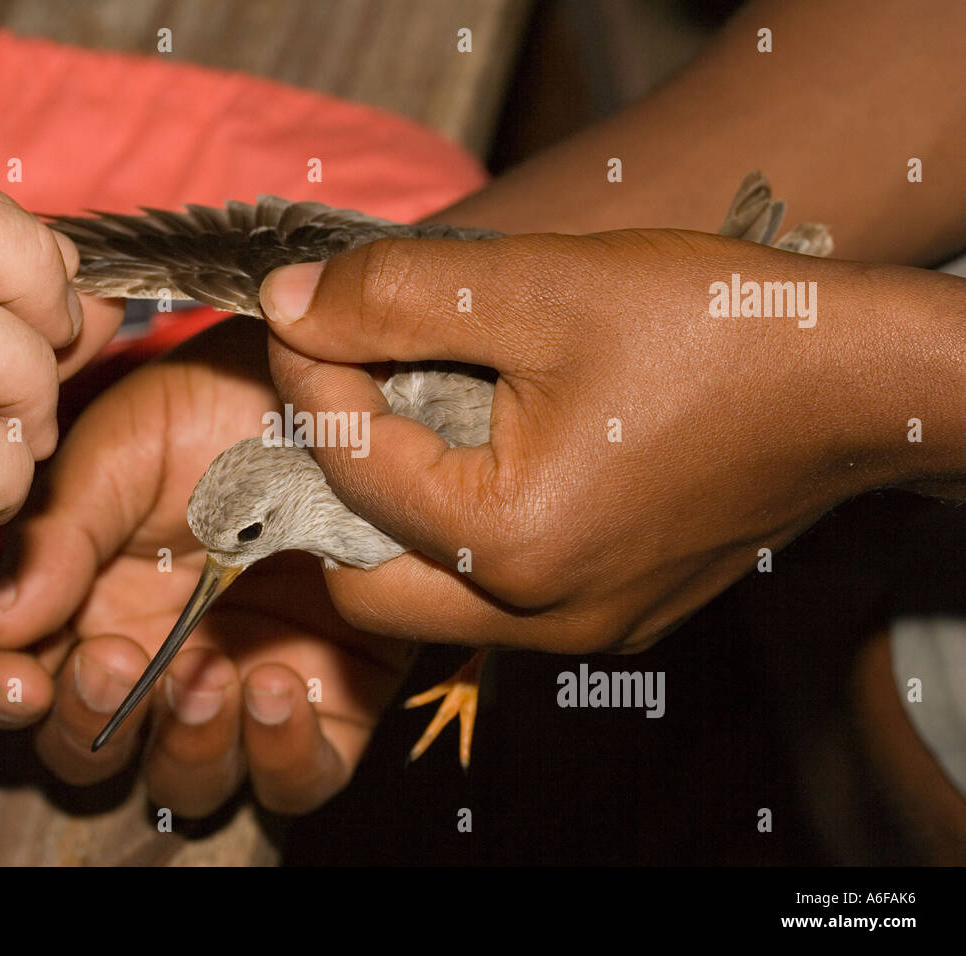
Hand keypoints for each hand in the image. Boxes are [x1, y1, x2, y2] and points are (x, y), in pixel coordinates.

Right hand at [0, 316, 413, 816]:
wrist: (334, 388)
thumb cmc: (215, 408)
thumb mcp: (124, 449)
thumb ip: (59, 534)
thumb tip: (3, 628)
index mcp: (84, 604)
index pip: (12, 681)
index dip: (0, 696)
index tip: (20, 680)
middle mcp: (153, 661)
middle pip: (90, 756)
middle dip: (91, 727)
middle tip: (119, 662)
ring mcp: (238, 687)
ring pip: (190, 782)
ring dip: (187, 752)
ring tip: (211, 684)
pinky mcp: (330, 701)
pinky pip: (300, 776)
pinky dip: (284, 759)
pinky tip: (279, 689)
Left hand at [261, 231, 965, 652]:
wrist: (858, 383)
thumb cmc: (717, 331)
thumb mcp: (542, 287)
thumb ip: (399, 294)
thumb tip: (289, 300)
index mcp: (509, 543)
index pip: (349, 464)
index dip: (308, 377)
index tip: (306, 315)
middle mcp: (541, 616)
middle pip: (362, 581)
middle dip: (333, 486)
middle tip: (347, 393)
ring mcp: (584, 627)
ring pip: (427, 600)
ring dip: (395, 516)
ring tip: (412, 418)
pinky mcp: (616, 615)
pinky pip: (494, 598)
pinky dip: (460, 535)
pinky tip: (485, 453)